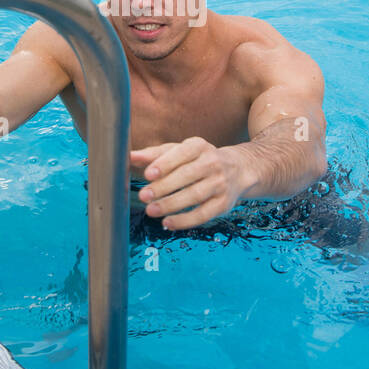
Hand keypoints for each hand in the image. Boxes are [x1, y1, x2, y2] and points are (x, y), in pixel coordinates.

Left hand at [129, 136, 245, 229]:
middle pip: (188, 175)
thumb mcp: (179, 151)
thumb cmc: (198, 159)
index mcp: (199, 146)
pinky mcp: (223, 204)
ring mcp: (220, 184)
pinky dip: (185, 220)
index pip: (182, 153)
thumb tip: (130, 156)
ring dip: (172, 204)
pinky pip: (204, 214)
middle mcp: (213, 163)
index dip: (165, 163)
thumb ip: (155, 155)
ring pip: (195, 195)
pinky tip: (168, 222)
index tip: (148, 174)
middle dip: (164, 187)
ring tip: (151, 210)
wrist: (238, 169)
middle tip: (144, 196)